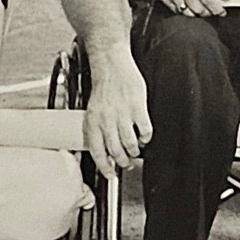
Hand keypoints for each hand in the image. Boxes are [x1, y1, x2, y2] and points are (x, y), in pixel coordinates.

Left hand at [81, 49, 151, 170]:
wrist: (111, 64)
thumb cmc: (103, 86)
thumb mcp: (93, 110)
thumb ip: (98, 129)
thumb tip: (105, 151)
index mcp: (93, 121)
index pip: (97, 152)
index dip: (105, 167)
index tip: (111, 174)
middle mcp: (107, 120)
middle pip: (116, 152)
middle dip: (123, 162)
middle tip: (127, 163)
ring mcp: (123, 114)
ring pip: (131, 144)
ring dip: (135, 151)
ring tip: (136, 149)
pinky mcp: (137, 108)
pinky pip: (145, 131)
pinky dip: (146, 138)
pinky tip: (143, 135)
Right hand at [148, 0, 230, 16]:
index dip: (216, 9)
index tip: (221, 12)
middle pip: (198, 8)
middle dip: (207, 12)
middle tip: (211, 9)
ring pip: (188, 12)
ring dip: (197, 12)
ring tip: (201, 7)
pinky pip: (178, 11)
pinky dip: (186, 11)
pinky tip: (189, 4)